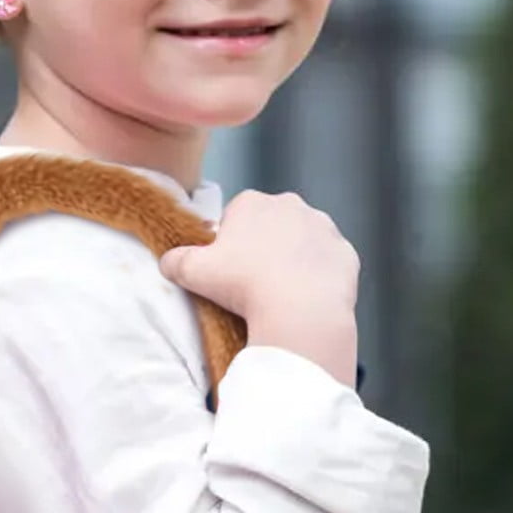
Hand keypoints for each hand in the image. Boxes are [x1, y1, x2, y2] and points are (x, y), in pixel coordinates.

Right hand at [159, 192, 359, 385]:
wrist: (300, 309)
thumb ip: (175, 261)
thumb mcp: (193, 272)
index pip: (235, 215)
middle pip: (271, 224)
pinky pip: (327, 262)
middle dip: (263, 246)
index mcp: (252, 203)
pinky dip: (318, 276)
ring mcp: (323, 227)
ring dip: (292, 258)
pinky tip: (305, 297)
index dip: (229, 242)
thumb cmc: (243, 285)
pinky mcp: (345, 252)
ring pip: (302, 241)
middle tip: (251, 280)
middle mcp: (290, 204)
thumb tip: (167, 261)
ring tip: (280, 291)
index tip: (227, 267)